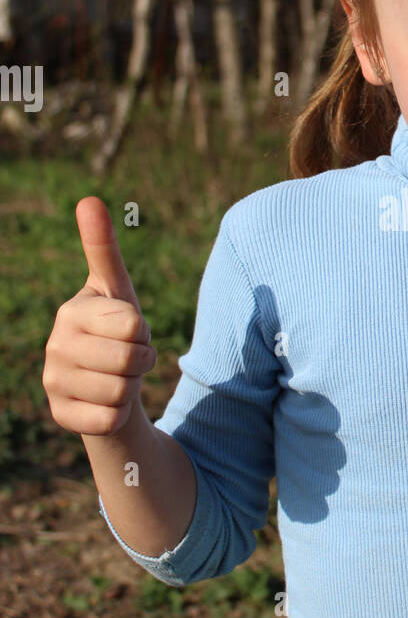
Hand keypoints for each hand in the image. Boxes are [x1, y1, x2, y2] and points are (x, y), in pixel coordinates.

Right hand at [42, 198, 156, 435]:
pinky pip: (111, 418)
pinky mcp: (61, 416)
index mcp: (71, 311)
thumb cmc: (115, 331)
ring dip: (131, 387)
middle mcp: (54, 346)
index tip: (129, 330)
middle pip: (130, 360)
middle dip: (143, 361)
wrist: (106, 385)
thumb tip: (88, 199)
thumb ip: (103, 248)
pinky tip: (106, 403)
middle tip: (129, 357)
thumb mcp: (118, 291)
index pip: (132, 325)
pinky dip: (119, 413)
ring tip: (117, 378)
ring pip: (122, 391)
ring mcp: (53, 382)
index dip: (143, 332)